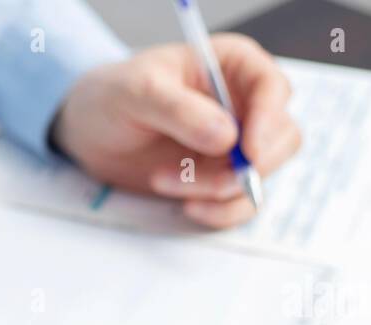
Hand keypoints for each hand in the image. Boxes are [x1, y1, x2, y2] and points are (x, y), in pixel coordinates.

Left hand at [51, 34, 300, 228]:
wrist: (90, 133)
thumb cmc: (113, 97)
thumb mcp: (138, 93)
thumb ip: (180, 111)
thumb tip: (227, 138)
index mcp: (232, 65)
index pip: (273, 89)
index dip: (268, 121)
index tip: (246, 151)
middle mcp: (244, 104)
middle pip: (281, 138)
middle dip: (245, 167)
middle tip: (200, 181)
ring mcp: (237, 145)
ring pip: (259, 176)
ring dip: (217, 190)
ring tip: (162, 181)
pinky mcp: (222, 178)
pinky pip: (241, 204)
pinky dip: (218, 213)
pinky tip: (184, 206)